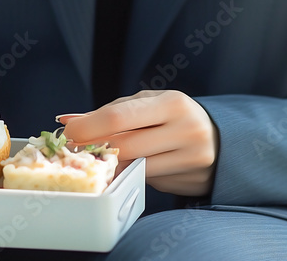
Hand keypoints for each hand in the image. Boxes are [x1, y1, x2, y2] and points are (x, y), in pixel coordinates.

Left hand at [59, 89, 218, 196]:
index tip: (68, 131)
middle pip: (124, 146)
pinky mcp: (186, 183)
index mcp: (173, 103)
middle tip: (73, 148)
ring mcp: (188, 160)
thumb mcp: (149, 103)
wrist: (219, 141)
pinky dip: (128, 174)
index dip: (89, 126)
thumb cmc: (174, 116)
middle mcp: (184, 131)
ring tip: (96, 156)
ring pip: (133, 168)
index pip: (121, 117)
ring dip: (108, 165)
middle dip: (94, 148)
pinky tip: (122, 168)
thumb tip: (67, 121)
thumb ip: (112, 111)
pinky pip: (145, 180)